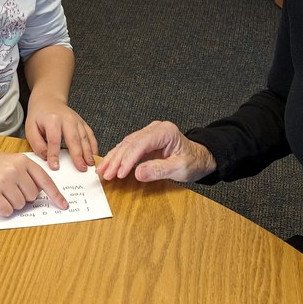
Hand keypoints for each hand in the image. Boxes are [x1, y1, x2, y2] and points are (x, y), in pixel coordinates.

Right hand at [0, 151, 68, 216]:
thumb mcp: (9, 162)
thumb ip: (26, 173)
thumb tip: (41, 193)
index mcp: (22, 161)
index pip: (45, 180)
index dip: (55, 195)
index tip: (63, 205)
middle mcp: (15, 170)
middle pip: (32, 197)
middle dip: (22, 197)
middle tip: (8, 189)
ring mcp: (3, 181)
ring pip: (20, 205)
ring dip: (10, 203)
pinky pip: (7, 211)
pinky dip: (1, 209)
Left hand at [25, 91, 97, 170]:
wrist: (48, 100)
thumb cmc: (39, 116)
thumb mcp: (30, 128)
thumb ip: (36, 143)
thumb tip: (45, 157)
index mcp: (52, 120)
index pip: (54, 140)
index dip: (54, 155)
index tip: (55, 167)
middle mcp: (67, 119)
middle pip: (73, 139)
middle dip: (78, 155)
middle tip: (81, 168)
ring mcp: (77, 120)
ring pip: (84, 138)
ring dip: (88, 152)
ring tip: (90, 165)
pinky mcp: (82, 123)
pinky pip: (90, 135)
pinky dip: (93, 146)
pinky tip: (94, 156)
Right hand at [97, 120, 215, 183]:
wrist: (199, 159)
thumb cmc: (193, 162)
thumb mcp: (179, 168)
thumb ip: (159, 170)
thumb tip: (138, 173)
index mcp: (165, 131)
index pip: (140, 144)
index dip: (128, 159)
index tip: (119, 173)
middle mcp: (155, 129)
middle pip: (130, 143)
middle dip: (116, 160)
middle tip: (106, 174)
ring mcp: (149, 134)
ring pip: (126, 144)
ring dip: (114, 158)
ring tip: (102, 171)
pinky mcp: (145, 142)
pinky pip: (128, 148)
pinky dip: (118, 158)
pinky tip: (109, 165)